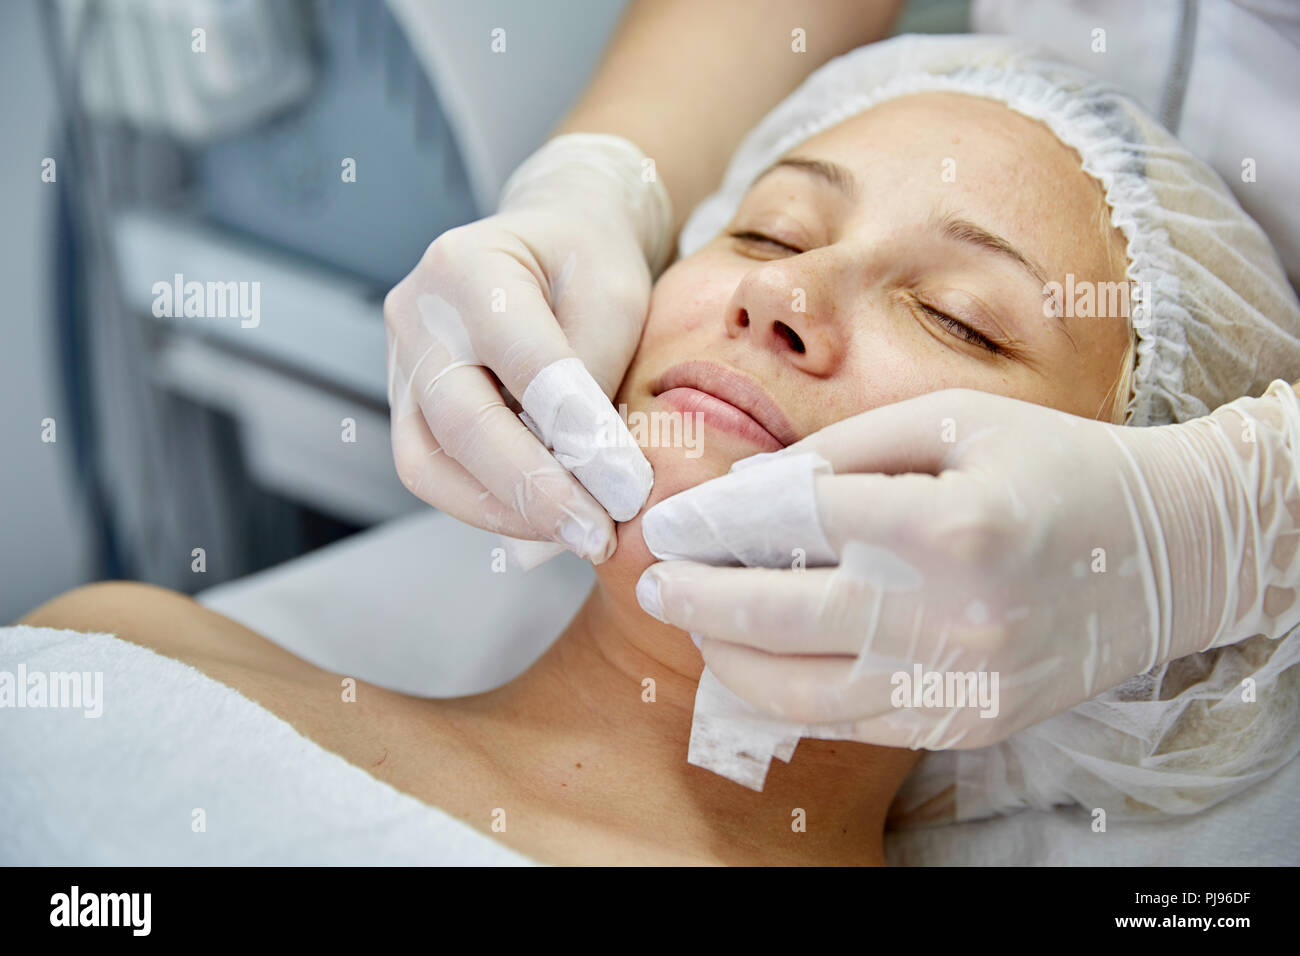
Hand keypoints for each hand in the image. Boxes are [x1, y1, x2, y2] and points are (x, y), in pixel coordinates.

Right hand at [385, 134, 672, 561]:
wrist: (547, 244)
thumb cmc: (586, 263)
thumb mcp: (616, 292)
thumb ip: (596, 370)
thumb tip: (585, 469)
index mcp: (467, 264)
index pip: (523, 361)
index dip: (577, 432)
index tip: (629, 488)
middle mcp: (415, 313)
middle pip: (461, 422)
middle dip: (535, 490)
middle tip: (599, 534)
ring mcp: (400, 363)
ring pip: (429, 464)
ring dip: (507, 513)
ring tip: (578, 535)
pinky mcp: (406, 407)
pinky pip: (434, 474)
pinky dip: (492, 507)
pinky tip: (548, 522)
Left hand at [637, 382, 1299, 747]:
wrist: (1167, 551)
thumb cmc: (1056, 466)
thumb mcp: (956, 422)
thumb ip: (846, 452)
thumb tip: (750, 490)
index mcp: (949, 523)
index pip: (795, 521)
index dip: (718, 520)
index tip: (672, 524)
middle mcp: (953, 616)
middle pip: (782, 617)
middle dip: (699, 601)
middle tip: (654, 583)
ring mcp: (963, 684)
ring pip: (804, 693)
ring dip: (732, 659)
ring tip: (699, 624)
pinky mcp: (971, 725)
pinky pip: (852, 720)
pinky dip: (793, 693)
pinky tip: (762, 662)